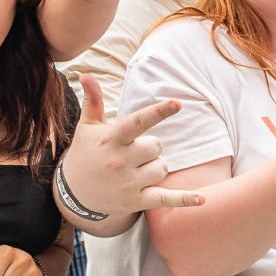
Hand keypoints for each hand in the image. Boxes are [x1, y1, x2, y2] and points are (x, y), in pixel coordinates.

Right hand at [61, 77, 205, 217]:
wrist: (73, 193)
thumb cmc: (85, 153)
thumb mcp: (87, 126)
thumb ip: (93, 100)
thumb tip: (86, 74)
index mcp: (111, 139)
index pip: (137, 122)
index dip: (158, 112)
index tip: (177, 103)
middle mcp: (121, 161)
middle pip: (157, 146)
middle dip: (152, 147)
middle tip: (135, 153)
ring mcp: (129, 183)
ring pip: (162, 167)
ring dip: (155, 167)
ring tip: (136, 171)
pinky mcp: (135, 201)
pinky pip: (165, 198)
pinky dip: (184, 199)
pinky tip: (202, 199)